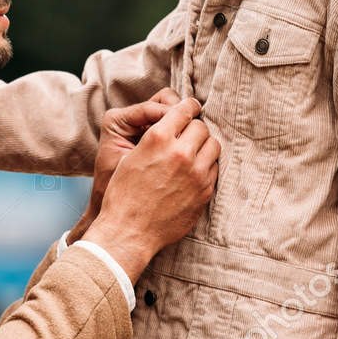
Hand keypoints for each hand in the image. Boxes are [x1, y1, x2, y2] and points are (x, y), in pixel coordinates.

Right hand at [83, 97, 220, 278]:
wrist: (129, 232)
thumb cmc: (123, 195)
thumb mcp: (131, 157)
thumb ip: (155, 138)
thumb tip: (176, 124)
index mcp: (158, 138)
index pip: (184, 109)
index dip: (188, 107)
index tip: (189, 109)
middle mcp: (180, 152)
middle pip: (201, 127)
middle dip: (194, 130)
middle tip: (185, 138)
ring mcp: (196, 173)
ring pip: (213, 145)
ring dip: (203, 147)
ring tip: (191, 155)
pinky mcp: (205, 191)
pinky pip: (214, 168)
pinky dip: (206, 167)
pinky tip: (192, 174)